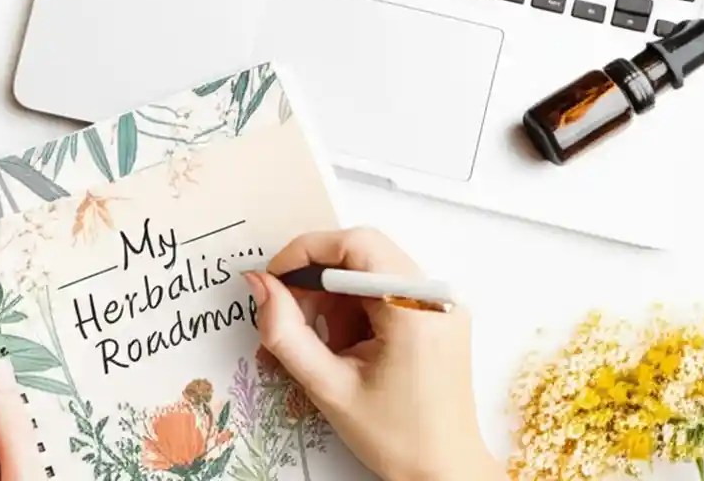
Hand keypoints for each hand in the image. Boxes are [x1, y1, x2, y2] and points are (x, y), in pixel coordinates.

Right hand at [243, 228, 502, 480]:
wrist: (444, 470)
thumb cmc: (397, 439)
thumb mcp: (329, 387)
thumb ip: (286, 332)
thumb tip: (260, 285)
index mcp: (416, 310)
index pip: (355, 245)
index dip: (305, 253)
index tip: (274, 280)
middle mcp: (435, 297)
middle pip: (360, 255)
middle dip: (315, 283)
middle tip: (288, 319)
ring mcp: (439, 304)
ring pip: (367, 272)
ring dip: (332, 301)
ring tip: (319, 349)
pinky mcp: (435, 314)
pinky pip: (383, 291)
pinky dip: (353, 311)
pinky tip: (343, 348)